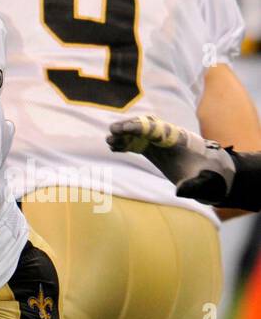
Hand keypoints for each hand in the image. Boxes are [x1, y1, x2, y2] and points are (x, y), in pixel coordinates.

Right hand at [107, 114, 236, 203]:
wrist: (210, 172)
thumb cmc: (206, 175)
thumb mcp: (201, 181)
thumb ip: (193, 185)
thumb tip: (181, 192)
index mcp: (179, 140)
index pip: (158, 129)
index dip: (141, 127)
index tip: (125, 129)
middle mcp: (167, 137)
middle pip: (146, 126)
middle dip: (129, 126)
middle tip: (112, 130)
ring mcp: (159, 142)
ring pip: (139, 133)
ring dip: (124, 135)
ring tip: (109, 141)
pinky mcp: (154, 149)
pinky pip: (138, 142)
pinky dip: (126, 143)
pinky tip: (114, 147)